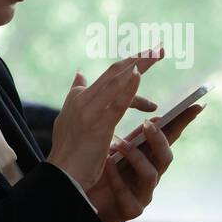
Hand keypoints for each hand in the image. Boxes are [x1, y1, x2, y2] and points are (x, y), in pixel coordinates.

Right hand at [47, 46, 163, 191]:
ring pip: (117, 81)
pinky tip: (140, 74)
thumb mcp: (69, 119)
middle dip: (139, 58)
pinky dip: (129, 87)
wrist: (62, 174)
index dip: (129, 68)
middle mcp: (82, 99)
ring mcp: (90, 111)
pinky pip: (117, 102)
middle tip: (159, 48)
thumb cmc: (68, 152)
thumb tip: (80, 74)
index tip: (147, 64)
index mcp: (77, 98)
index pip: (107, 77)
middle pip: (114, 72)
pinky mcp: (99, 124)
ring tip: (158, 52)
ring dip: (140, 64)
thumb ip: (76, 95)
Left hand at [86, 103, 204, 221]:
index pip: (170, 139)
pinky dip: (116, 178)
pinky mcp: (130, 209)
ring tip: (119, 144)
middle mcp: (152, 176)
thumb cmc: (104, 176)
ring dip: (136, 157)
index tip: (195, 105)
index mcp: (150, 159)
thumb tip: (154, 117)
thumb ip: (134, 139)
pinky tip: (107, 164)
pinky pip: (125, 194)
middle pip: (166, 157)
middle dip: (160, 140)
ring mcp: (144, 194)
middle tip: (148, 124)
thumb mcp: (117, 153)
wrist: (87, 205)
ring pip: (150, 175)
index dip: (183, 123)